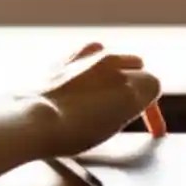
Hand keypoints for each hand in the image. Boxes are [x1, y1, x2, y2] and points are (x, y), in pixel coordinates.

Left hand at [27, 43, 162, 155]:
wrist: (31, 119)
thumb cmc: (69, 133)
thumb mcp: (110, 129)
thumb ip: (126, 109)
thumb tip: (127, 102)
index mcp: (132, 86)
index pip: (154, 86)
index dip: (152, 111)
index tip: (152, 130)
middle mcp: (115, 65)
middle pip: (138, 67)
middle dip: (137, 85)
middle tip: (129, 108)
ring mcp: (90, 57)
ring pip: (117, 56)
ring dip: (118, 70)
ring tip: (110, 91)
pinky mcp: (68, 56)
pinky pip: (92, 52)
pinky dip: (94, 62)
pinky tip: (87, 75)